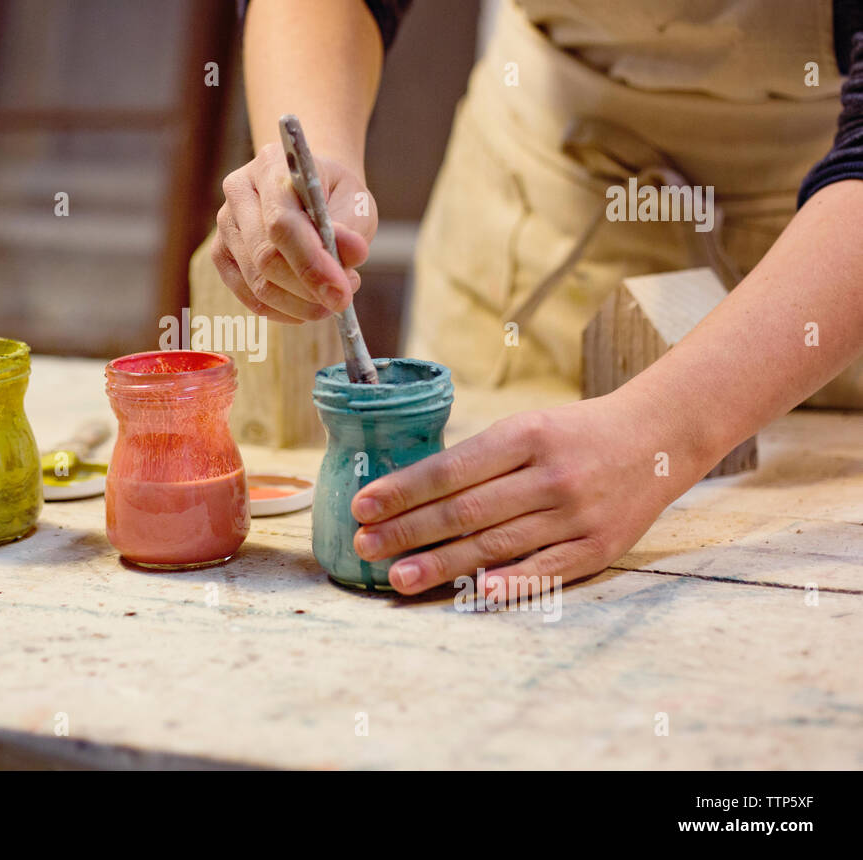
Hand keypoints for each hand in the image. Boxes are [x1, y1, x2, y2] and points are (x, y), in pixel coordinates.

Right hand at [212, 142, 375, 322]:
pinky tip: (306, 306)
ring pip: (257, 283)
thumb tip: (351, 254)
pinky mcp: (221, 254)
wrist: (308, 190)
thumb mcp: (355, 201)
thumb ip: (352, 228)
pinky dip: (282, 311)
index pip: (281, 223)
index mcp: (270, 166)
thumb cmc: (333, 195)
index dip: (311, 263)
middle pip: (265, 257)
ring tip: (331, 299)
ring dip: (299, 304)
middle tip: (342, 299)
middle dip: (308, 289)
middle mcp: (239, 192)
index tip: (343, 292)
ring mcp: (225, 225)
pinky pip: (248, 296)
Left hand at [350, 393, 705, 596]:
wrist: (658, 438)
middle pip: (467, 509)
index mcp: (526, 436)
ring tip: (399, 577)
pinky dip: (511, 582)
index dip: (404, 490)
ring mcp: (576, 513)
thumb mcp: (527, 428)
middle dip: (409, 530)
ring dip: (442, 563)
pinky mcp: (598, 546)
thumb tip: (411, 495)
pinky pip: (547, 569)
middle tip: (365, 546)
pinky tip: (474, 592)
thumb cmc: (574, 434)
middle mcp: (550, 475)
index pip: (453, 468)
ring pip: (497, 543)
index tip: (363, 506)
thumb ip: (480, 460)